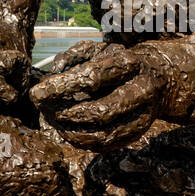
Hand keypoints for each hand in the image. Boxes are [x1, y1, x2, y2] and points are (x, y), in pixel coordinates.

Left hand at [30, 42, 162, 150]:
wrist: (158, 79)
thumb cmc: (118, 63)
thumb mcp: (99, 49)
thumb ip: (73, 56)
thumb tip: (53, 75)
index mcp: (130, 64)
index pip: (92, 78)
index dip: (62, 87)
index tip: (36, 93)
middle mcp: (141, 91)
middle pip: (100, 112)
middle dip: (65, 114)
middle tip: (43, 109)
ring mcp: (142, 116)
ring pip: (103, 135)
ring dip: (71, 132)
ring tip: (51, 120)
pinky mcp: (136, 134)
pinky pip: (105, 146)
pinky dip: (81, 142)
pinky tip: (65, 130)